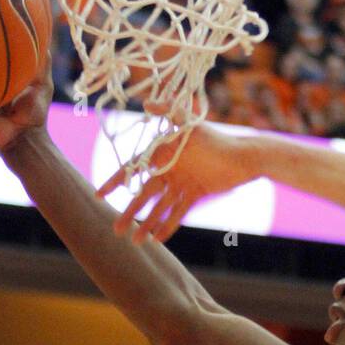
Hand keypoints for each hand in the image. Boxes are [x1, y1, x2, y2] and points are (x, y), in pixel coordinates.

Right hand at [97, 122, 259, 245]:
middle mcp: (169, 169)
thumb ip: (169, 111)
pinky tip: (158, 239)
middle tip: (116, 228)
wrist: (245, 157)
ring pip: (160, 207)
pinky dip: (169, 225)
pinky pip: (178, 213)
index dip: (116, 182)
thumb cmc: (216, 138)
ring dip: (148, 223)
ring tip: (136, 241)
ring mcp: (182, 183)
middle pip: (144, 194)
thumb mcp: (190, 123)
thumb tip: (146, 103)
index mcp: (162, 153)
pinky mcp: (195, 194)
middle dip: (130, 211)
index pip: (133, 169)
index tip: (100, 196)